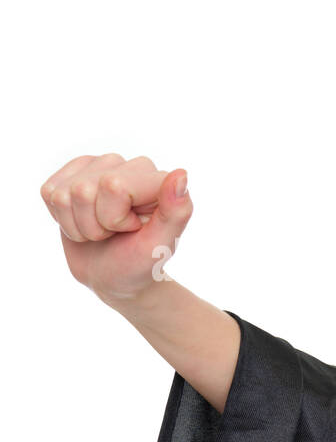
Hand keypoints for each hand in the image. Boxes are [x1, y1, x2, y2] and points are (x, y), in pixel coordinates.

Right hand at [40, 154, 192, 306]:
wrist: (113, 276)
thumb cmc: (139, 264)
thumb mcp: (160, 245)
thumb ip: (176, 212)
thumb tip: (181, 174)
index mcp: (156, 178)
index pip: (113, 186)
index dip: (114, 219)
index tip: (133, 230)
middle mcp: (130, 165)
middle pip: (84, 190)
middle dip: (95, 224)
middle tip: (114, 233)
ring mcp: (100, 166)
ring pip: (63, 194)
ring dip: (79, 224)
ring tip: (101, 231)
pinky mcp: (73, 175)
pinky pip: (49, 192)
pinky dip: (62, 219)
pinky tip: (82, 222)